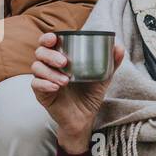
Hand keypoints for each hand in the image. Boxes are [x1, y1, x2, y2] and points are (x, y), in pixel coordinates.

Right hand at [30, 32, 124, 153]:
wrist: (84, 118)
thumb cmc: (89, 94)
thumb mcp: (102, 77)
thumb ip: (111, 63)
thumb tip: (119, 47)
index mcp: (60, 57)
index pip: (48, 43)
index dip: (47, 38)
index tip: (54, 38)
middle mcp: (49, 66)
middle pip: (40, 52)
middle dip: (50, 55)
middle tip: (64, 62)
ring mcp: (44, 80)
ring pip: (36, 68)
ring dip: (50, 72)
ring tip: (65, 81)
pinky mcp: (41, 94)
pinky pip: (36, 85)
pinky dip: (44, 84)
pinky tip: (56, 87)